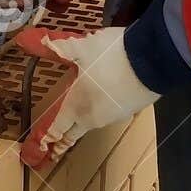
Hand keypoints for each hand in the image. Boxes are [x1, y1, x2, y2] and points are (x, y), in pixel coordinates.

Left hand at [14, 26, 157, 168]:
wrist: (153, 60)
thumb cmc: (111, 56)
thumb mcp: (83, 47)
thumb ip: (61, 48)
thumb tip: (36, 42)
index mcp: (77, 105)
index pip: (58, 127)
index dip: (48, 137)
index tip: (42, 148)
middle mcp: (94, 116)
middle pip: (75, 131)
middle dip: (65, 140)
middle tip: (57, 149)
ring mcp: (115, 115)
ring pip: (94, 121)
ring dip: (85, 120)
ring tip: (80, 115)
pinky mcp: (132, 108)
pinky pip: (111, 111)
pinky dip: (105, 107)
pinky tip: (106, 97)